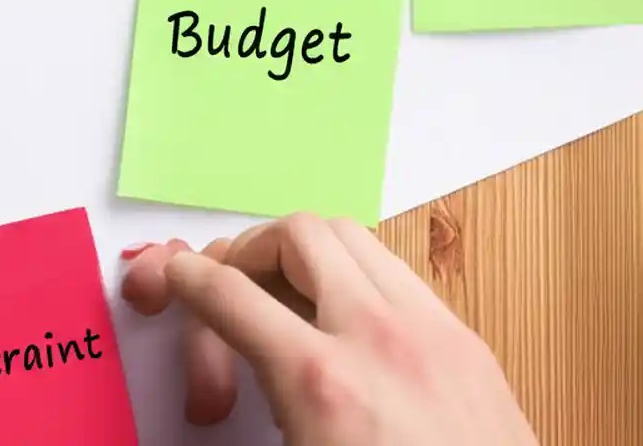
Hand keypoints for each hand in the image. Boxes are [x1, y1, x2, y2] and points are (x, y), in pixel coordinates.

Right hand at [121, 214, 538, 445]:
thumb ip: (250, 407)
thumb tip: (212, 391)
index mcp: (322, 384)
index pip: (230, 293)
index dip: (186, 279)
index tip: (174, 279)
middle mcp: (380, 339)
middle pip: (296, 236)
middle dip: (249, 252)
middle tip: (231, 290)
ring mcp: (433, 333)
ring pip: (353, 238)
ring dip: (307, 254)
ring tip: (286, 299)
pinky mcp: (468, 343)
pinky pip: (399, 272)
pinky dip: (360, 276)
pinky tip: (347, 324)